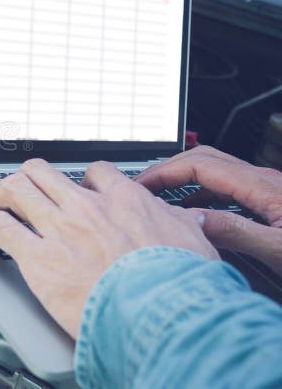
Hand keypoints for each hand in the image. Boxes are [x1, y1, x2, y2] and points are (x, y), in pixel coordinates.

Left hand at [0, 159, 217, 338]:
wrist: (163, 315)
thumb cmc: (180, 285)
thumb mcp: (194, 245)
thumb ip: (182, 227)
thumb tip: (188, 221)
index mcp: (125, 201)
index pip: (94, 174)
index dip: (81, 181)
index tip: (75, 191)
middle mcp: (87, 208)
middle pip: (43, 172)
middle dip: (28, 178)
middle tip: (21, 191)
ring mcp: (60, 230)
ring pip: (17, 190)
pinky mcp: (38, 258)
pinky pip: (0, 228)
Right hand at [135, 146, 281, 276]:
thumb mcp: (278, 248)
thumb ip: (236, 232)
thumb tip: (192, 220)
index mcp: (263, 186)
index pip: (200, 165)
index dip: (164, 173)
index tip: (140, 187)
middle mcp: (263, 181)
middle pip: (202, 159)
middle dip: (166, 171)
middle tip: (141, 189)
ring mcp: (266, 189)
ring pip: (214, 172)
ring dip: (182, 180)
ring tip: (160, 198)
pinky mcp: (269, 201)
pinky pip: (226, 188)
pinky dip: (200, 193)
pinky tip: (193, 211)